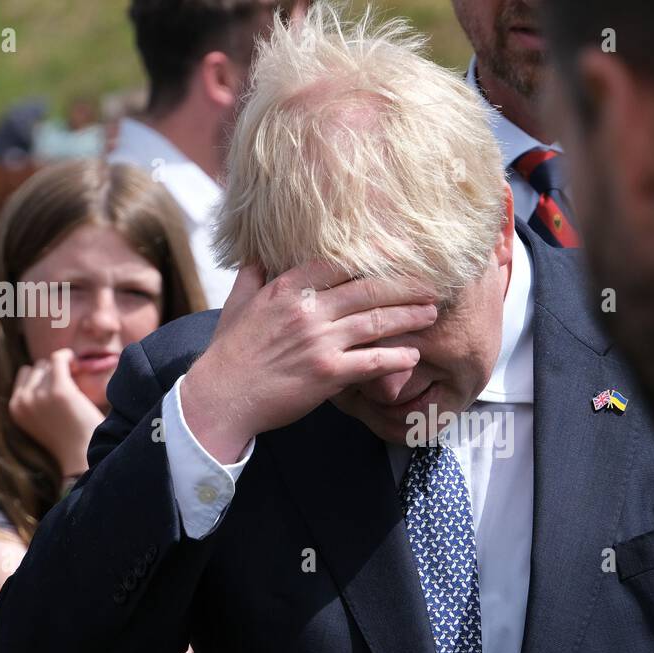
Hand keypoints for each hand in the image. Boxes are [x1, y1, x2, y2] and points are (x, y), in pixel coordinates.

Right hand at [8, 348, 105, 475]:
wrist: (83, 457)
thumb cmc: (71, 440)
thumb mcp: (43, 420)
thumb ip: (37, 400)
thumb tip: (43, 370)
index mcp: (15, 408)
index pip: (24, 375)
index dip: (43, 376)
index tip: (60, 382)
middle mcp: (23, 401)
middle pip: (37, 368)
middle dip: (53, 372)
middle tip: (71, 383)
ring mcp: (40, 395)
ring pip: (49, 364)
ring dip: (63, 369)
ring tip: (76, 382)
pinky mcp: (59, 390)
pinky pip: (58, 358)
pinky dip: (67, 356)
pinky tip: (77, 363)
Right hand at [180, 262, 436, 462]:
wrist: (221, 398)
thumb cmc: (229, 354)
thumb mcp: (237, 305)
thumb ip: (253, 277)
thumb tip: (259, 257)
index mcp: (286, 288)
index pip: (339, 263)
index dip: (374, 256)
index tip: (398, 254)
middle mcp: (307, 310)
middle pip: (367, 289)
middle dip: (404, 285)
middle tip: (430, 285)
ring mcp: (319, 341)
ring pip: (375, 321)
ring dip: (409, 316)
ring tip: (431, 314)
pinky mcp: (327, 373)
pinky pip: (372, 361)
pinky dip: (396, 357)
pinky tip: (414, 354)